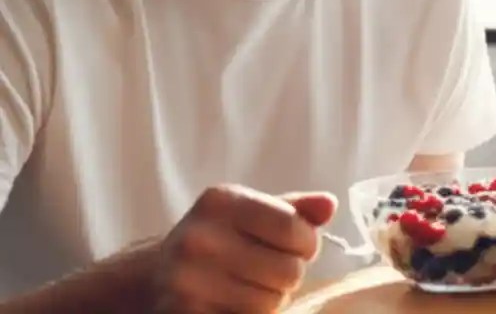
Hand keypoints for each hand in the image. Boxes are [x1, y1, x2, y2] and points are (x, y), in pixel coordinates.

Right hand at [150, 184, 335, 312]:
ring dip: (270, 300)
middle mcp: (198, 238)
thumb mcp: (251, 214)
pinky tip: (232, 304)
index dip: (306, 244)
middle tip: (266, 272)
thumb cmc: (218, 241)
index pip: (294, 229)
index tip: (296, 247)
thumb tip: (328, 205)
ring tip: (247, 288)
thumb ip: (293, 210)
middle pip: (288, 270)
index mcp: (220, 203)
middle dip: (288, 275)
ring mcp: (186, 282)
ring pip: (271, 302)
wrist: (155, 278)